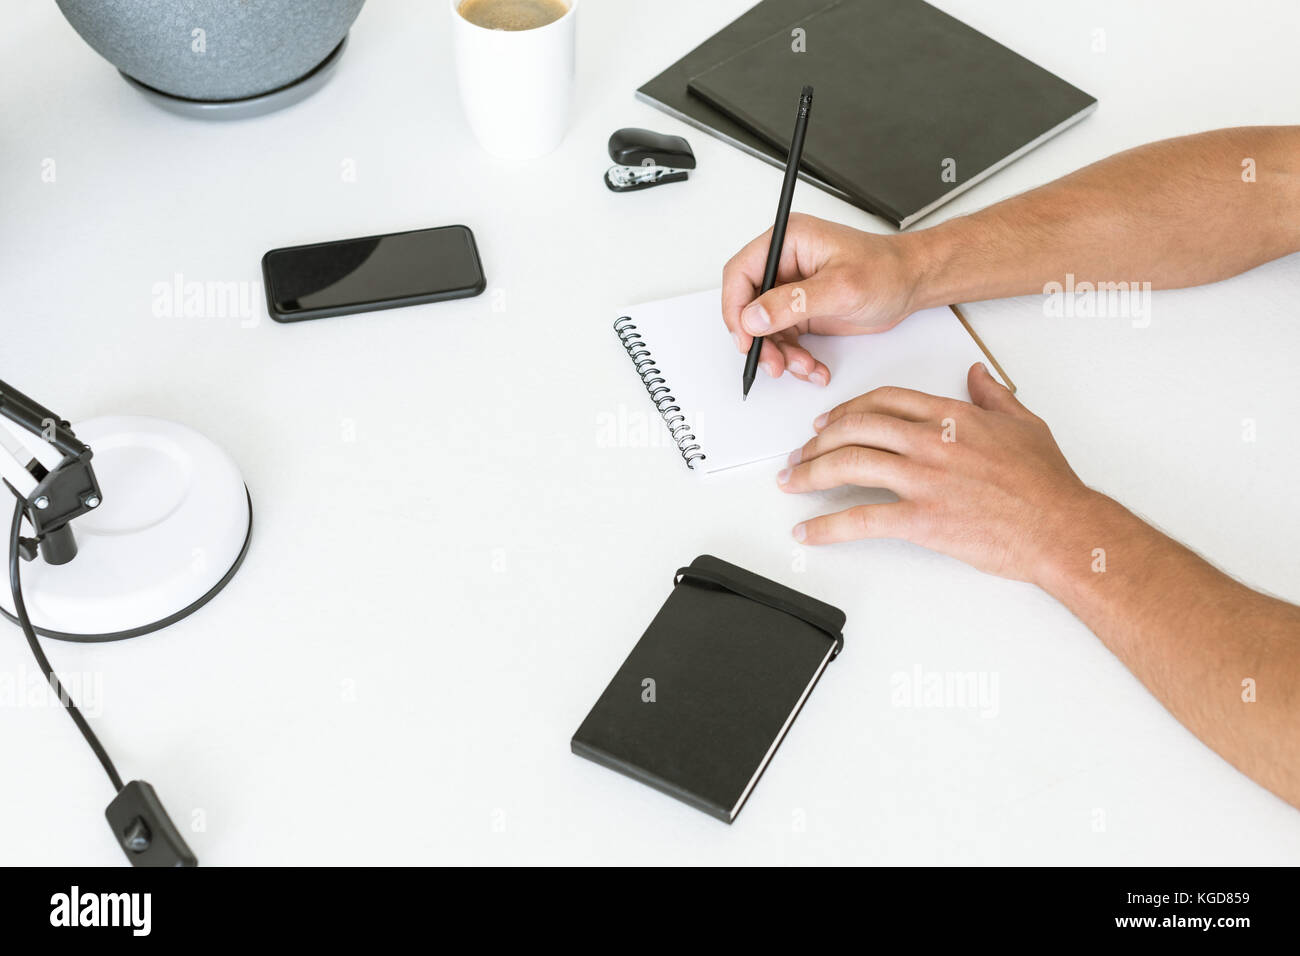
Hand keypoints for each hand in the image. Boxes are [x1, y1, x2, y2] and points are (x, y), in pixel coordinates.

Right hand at [722, 213, 924, 384]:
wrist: (913, 284)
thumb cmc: (887, 270)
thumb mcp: (841, 287)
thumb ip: (793, 302)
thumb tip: (754, 317)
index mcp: (788, 242)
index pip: (740, 273)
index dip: (735, 308)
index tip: (744, 337)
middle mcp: (785, 264)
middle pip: (748, 305)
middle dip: (760, 339)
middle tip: (773, 362)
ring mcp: (792, 289)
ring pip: (765, 329)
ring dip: (780, 354)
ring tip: (802, 366)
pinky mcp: (802, 310)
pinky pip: (785, 339)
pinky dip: (795, 357)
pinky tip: (813, 366)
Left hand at [777, 363, 1099, 583]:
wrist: (1061, 527)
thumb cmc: (1046, 483)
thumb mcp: (1023, 424)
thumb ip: (993, 395)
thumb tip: (977, 373)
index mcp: (950, 416)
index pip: (883, 400)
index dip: (846, 408)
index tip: (827, 420)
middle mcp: (930, 442)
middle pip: (855, 428)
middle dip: (818, 440)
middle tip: (800, 453)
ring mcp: (923, 480)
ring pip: (849, 465)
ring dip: (810, 473)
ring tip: (791, 482)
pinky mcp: (921, 519)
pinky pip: (860, 519)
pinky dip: (826, 526)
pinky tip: (808, 532)